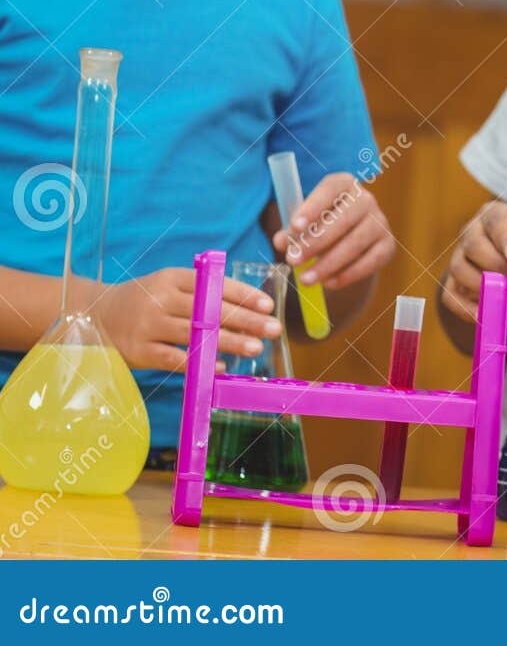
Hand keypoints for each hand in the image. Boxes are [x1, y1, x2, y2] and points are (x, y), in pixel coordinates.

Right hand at [98, 267, 280, 371]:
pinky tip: (220, 366)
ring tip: (255, 348)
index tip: (268, 305)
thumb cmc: (143, 301)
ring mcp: (148, 325)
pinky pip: (175, 358)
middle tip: (273, 329)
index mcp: (172, 278)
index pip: (214, 285)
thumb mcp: (167, 287)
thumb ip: (200, 294)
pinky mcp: (139, 350)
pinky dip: (200, 362)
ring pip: (196, 333)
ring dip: (230, 341)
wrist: (93, 316)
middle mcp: (161, 299)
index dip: (244, 295)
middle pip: (209, 309)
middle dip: (246, 319)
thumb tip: (246, 311)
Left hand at [271, 171, 393, 289]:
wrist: (350, 241)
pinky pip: (370, 261)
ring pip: (355, 243)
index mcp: (344, 184)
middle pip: (343, 219)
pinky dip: (348, 274)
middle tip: (292, 260)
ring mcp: (380, 222)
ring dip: (328, 263)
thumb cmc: (321, 225)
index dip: (313, 207)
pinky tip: (328, 283)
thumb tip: (281, 241)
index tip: (295, 226)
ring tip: (305, 279)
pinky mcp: (387, 245)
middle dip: (315, 242)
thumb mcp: (304, 223)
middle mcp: (365, 199)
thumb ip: (292, 231)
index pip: (330, 189)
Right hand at [442, 200, 506, 320]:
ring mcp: (458, 255)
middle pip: (474, 246)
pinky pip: (449, 294)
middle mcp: (470, 232)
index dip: (506, 240)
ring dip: (482, 286)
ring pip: (459, 269)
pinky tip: (483, 314)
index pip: (497, 224)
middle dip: (498, 266)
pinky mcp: (452, 279)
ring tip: (506, 297)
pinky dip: (464, 307)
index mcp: (493, 216)